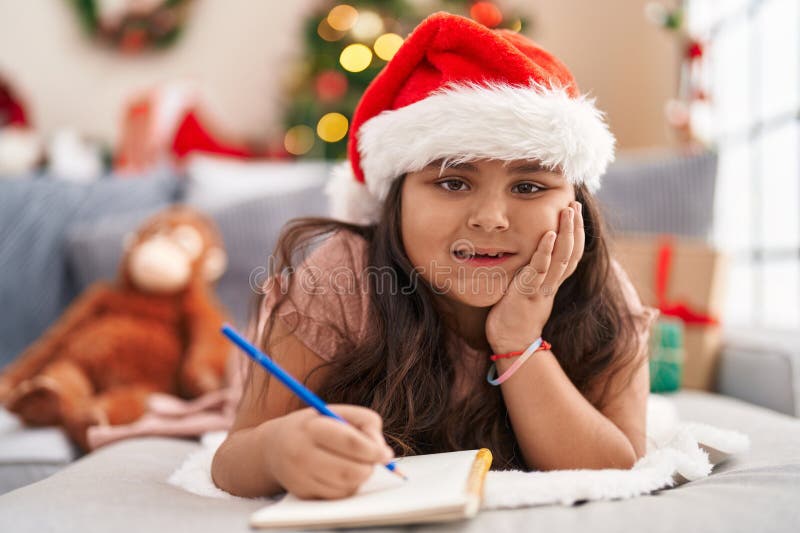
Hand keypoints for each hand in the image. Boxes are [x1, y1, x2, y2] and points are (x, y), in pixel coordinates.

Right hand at [266, 404, 394, 499]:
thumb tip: (384, 453)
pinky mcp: (303, 493)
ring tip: (351, 462)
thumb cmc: (314, 426)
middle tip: (373, 459)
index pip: (350, 443)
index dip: (373, 450)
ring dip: (359, 476)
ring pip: (347, 486)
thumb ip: (366, 422)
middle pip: (351, 470)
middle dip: (369, 466)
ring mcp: (300, 477)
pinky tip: (339, 473)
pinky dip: (347, 486)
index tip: (386, 454)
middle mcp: (302, 453)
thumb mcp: (337, 412)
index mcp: (312, 428)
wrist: (274, 447)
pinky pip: (338, 496)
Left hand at [485, 201, 584, 353]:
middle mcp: (552, 284)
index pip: (572, 254)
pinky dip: (546, 251)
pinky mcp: (528, 293)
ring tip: (568, 210)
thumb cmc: (513, 316)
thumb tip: (526, 255)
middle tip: (574, 203)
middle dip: (576, 227)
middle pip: (573, 252)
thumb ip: (530, 273)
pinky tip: (549, 234)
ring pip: (562, 258)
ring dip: (567, 233)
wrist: (510, 343)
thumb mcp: (525, 289)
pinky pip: (540, 270)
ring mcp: (542, 288)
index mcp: (552, 283)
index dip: (577, 233)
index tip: (574, 212)